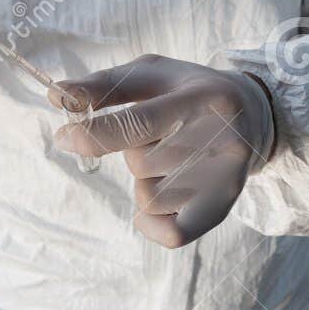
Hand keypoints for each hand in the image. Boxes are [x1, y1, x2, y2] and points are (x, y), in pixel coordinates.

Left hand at [51, 53, 273, 247]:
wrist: (252, 115)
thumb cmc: (187, 91)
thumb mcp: (151, 75)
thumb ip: (103, 86)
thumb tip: (56, 95)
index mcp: (200, 98)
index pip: (138, 124)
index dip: (93, 134)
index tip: (64, 137)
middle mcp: (220, 139)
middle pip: (141, 164)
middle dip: (134, 153)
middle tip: (160, 137)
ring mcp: (225, 178)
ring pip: (150, 197)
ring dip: (147, 182)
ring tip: (173, 160)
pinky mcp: (223, 208)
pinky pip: (172, 234)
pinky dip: (152, 222)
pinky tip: (157, 204)